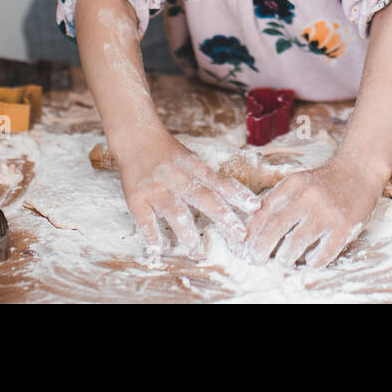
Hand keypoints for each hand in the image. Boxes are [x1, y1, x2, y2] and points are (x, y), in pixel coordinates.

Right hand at [116, 131, 260, 258]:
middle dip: (224, 217)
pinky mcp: (138, 199)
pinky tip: (160, 249)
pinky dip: (152, 236)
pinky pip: (146, 221)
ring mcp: (158, 190)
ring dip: (188, 236)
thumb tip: (234, 197)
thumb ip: (208, 178)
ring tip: (198, 253)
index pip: (220, 182)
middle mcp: (179, 180)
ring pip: (177, 214)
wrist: (136, 137)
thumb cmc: (167, 152)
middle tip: (239, 235)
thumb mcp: (191, 159)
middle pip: (205, 199)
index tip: (256, 207)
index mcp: (195, 169)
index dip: (239, 194)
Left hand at [243, 153, 384, 267]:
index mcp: (295, 184)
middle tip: (256, 259)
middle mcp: (310, 197)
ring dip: (285, 257)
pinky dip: (314, 261)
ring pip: (297, 241)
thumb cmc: (324, 181)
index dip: (252, 230)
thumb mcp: (298, 182)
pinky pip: (325, 251)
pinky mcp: (346, 226)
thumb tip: (252, 226)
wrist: (359, 171)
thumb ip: (276, 200)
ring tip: (283, 261)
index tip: (245, 245)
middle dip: (262, 247)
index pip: (265, 209)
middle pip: (277, 226)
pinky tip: (309, 261)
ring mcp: (328, 212)